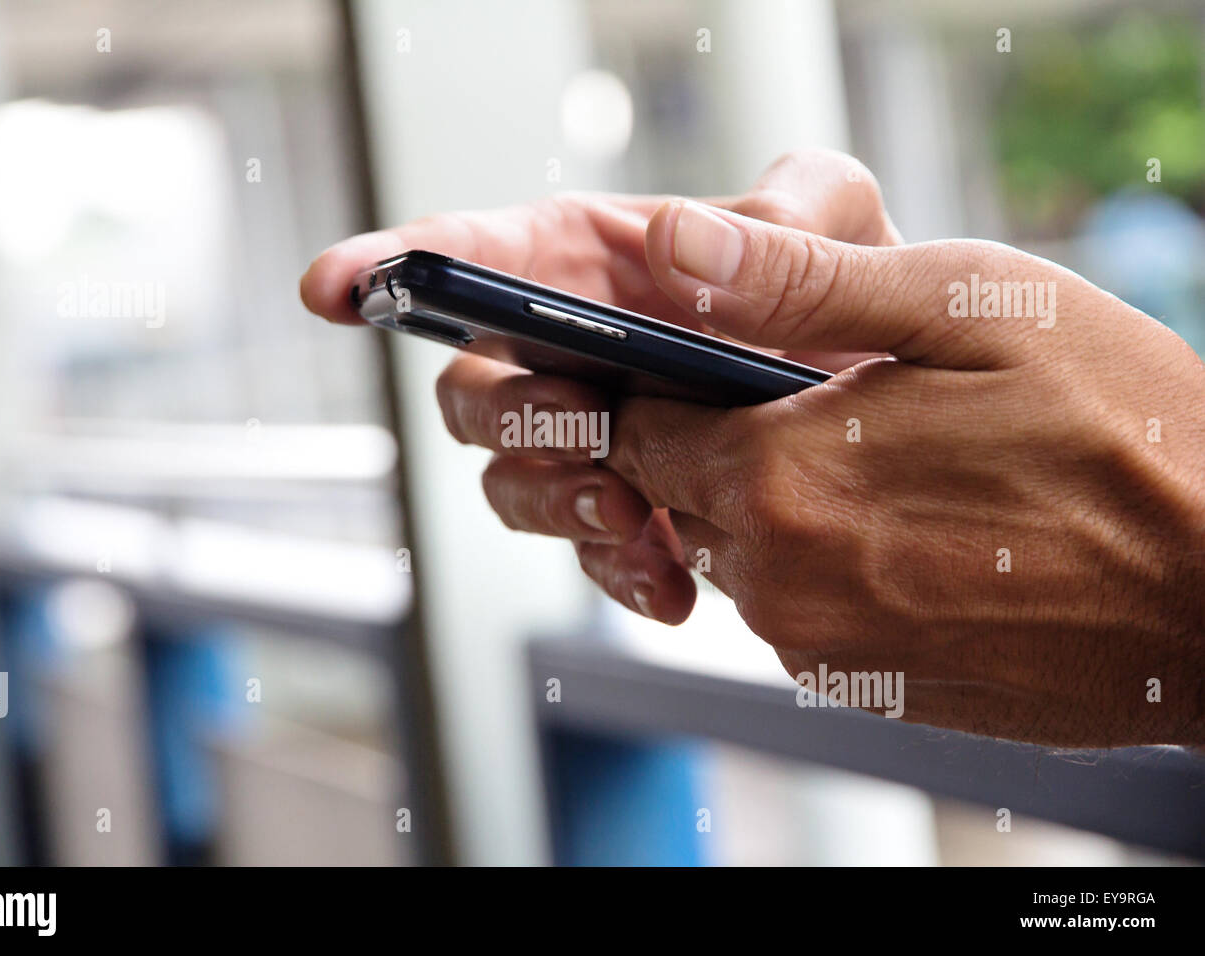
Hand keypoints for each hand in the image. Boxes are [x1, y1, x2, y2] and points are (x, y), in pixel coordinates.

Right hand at [301, 150, 901, 624]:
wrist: (900, 399)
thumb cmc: (855, 279)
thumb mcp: (838, 220)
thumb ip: (782, 222)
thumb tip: (682, 245)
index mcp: (596, 263)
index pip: (475, 255)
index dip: (394, 266)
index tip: (333, 286)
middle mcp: (571, 353)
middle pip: (474, 393)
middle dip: (508, 416)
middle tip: (582, 425)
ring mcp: (594, 441)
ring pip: (510, 484)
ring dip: (551, 505)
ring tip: (630, 517)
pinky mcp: (633, 513)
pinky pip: (589, 556)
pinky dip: (620, 575)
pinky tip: (675, 584)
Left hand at [599, 200, 1204, 745]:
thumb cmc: (1122, 432)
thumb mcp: (966, 305)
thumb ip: (799, 280)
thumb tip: (672, 242)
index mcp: (778, 477)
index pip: (636, 433)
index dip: (665, 387)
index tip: (716, 361)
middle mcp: (778, 582)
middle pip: (683, 496)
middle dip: (727, 444)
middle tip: (831, 402)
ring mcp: (821, 648)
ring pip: (739, 555)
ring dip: (781, 506)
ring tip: (889, 463)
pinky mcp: (863, 688)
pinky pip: (797, 610)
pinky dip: (826, 565)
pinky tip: (915, 531)